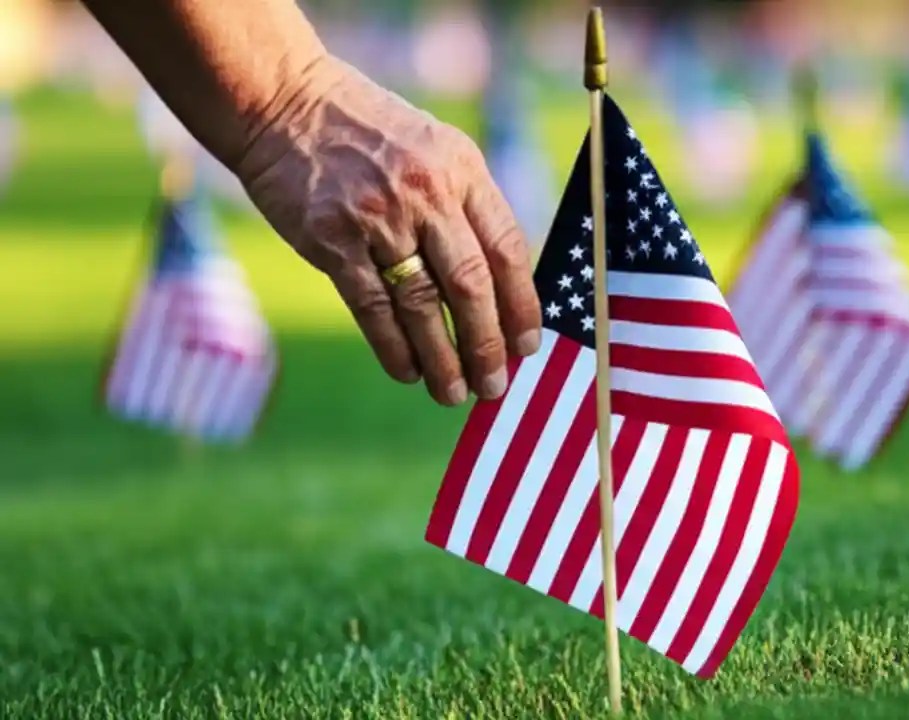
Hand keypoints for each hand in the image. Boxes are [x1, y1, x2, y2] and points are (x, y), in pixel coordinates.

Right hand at [235, 57, 540, 405]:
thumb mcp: (435, 150)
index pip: (507, 249)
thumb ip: (467, 207)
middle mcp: (426, 193)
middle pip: (472, 285)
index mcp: (462, 170)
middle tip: (495, 386)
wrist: (284, 103)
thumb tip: (500, 289)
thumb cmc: (369, 136)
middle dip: (487, 345)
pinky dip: (394, 347)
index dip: (522, 305)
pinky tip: (409, 372)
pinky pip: (373, 308)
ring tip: (454, 393)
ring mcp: (378, 217)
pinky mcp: (332, 239)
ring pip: (423, 305)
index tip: (527, 347)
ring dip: (443, 358)